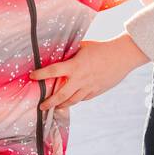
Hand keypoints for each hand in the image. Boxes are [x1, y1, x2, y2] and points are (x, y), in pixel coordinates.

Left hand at [30, 34, 148, 109]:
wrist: (122, 56)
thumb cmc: (102, 48)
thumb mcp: (83, 47)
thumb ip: (71, 53)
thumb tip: (58, 54)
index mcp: (75, 65)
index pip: (53, 71)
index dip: (40, 74)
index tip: (31, 76)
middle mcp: (80, 79)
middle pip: (61, 95)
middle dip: (49, 102)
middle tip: (41, 107)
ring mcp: (89, 87)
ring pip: (72, 101)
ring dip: (62, 105)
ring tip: (55, 107)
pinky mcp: (97, 91)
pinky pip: (83, 98)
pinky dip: (76, 100)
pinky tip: (71, 101)